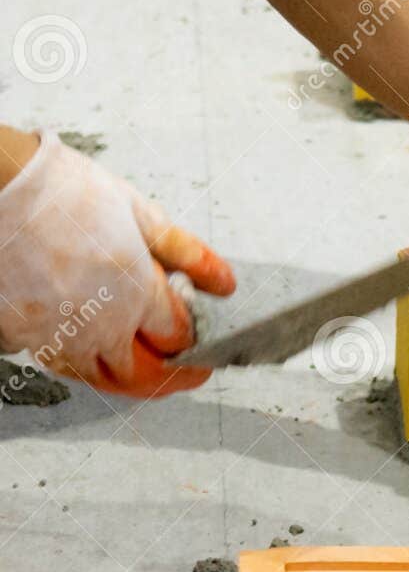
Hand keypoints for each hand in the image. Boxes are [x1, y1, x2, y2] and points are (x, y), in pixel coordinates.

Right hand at [0, 132, 235, 397]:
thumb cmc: (60, 190)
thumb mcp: (138, 213)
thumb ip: (186, 253)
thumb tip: (224, 283)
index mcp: (135, 293)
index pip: (177, 340)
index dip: (192, 344)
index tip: (197, 343)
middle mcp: (98, 323)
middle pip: (142, 375)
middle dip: (170, 380)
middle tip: (186, 375)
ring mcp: (56, 332)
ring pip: (96, 377)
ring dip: (123, 379)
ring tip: (139, 368)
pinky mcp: (20, 333)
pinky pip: (55, 363)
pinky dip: (75, 363)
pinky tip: (85, 348)